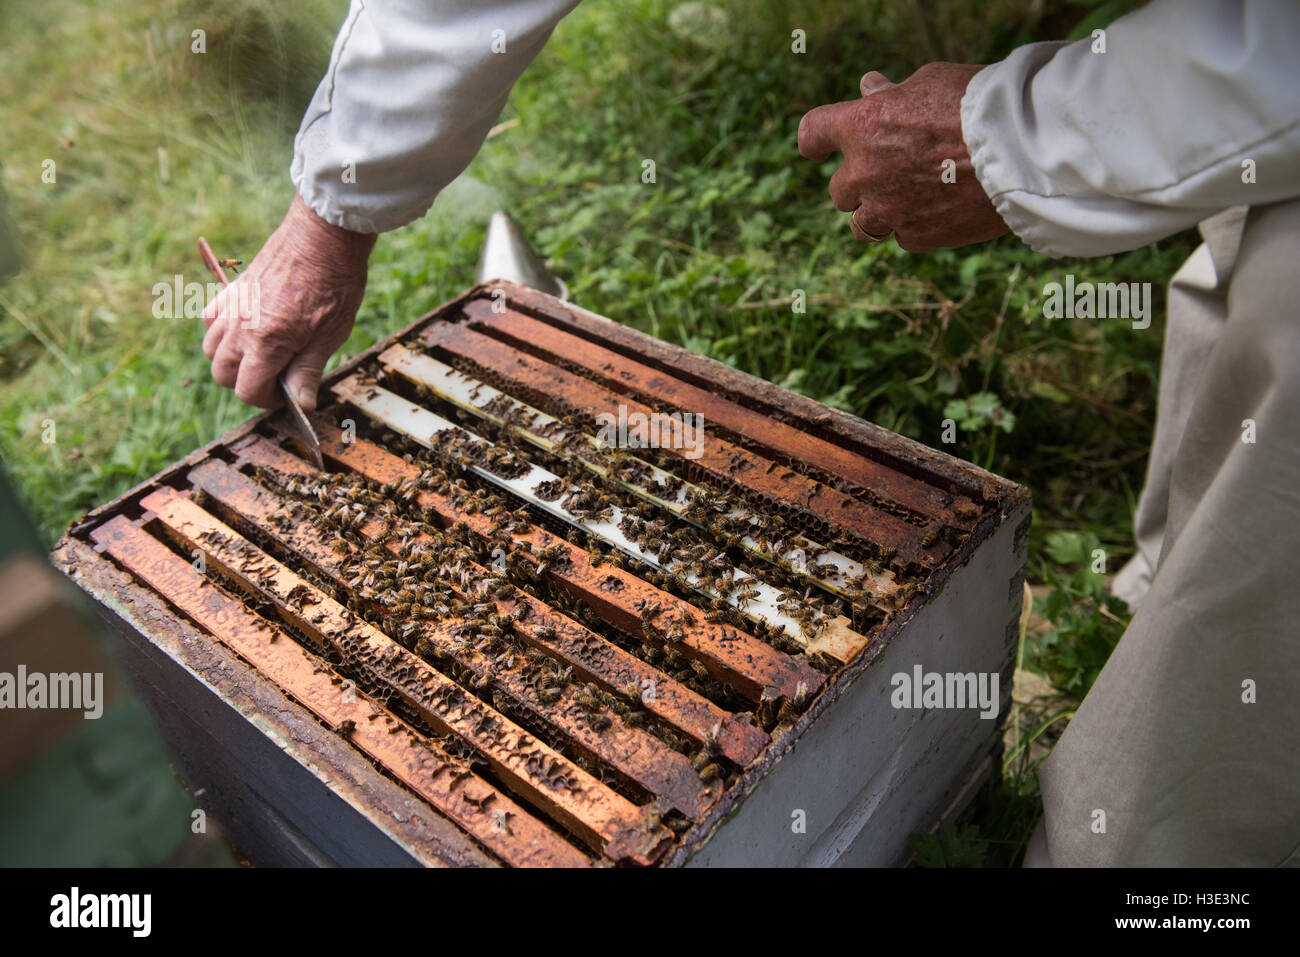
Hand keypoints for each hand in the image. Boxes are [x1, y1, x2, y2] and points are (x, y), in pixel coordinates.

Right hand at [202, 193, 375, 410]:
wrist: (325, 237)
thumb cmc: (335, 284)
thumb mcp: (330, 335)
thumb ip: (308, 371)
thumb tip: (301, 405)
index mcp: (266, 342)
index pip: (246, 390)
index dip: (266, 400)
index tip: (284, 397)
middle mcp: (240, 326)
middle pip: (222, 374)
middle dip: (246, 383)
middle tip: (275, 378)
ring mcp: (232, 306)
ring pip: (211, 349)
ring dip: (231, 360)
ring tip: (261, 355)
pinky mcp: (232, 290)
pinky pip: (210, 320)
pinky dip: (220, 332)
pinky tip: (245, 331)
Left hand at [798, 63, 1009, 252]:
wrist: (1020, 150)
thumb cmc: (978, 104)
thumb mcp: (929, 82)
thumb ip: (893, 94)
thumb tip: (870, 87)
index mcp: (861, 126)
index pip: (813, 133)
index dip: (815, 141)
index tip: (817, 148)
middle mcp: (865, 173)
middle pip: (839, 190)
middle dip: (860, 181)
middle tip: (891, 172)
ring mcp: (888, 210)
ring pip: (863, 224)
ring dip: (877, 213)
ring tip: (907, 200)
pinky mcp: (916, 236)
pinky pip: (903, 236)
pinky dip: (915, 226)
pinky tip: (941, 210)